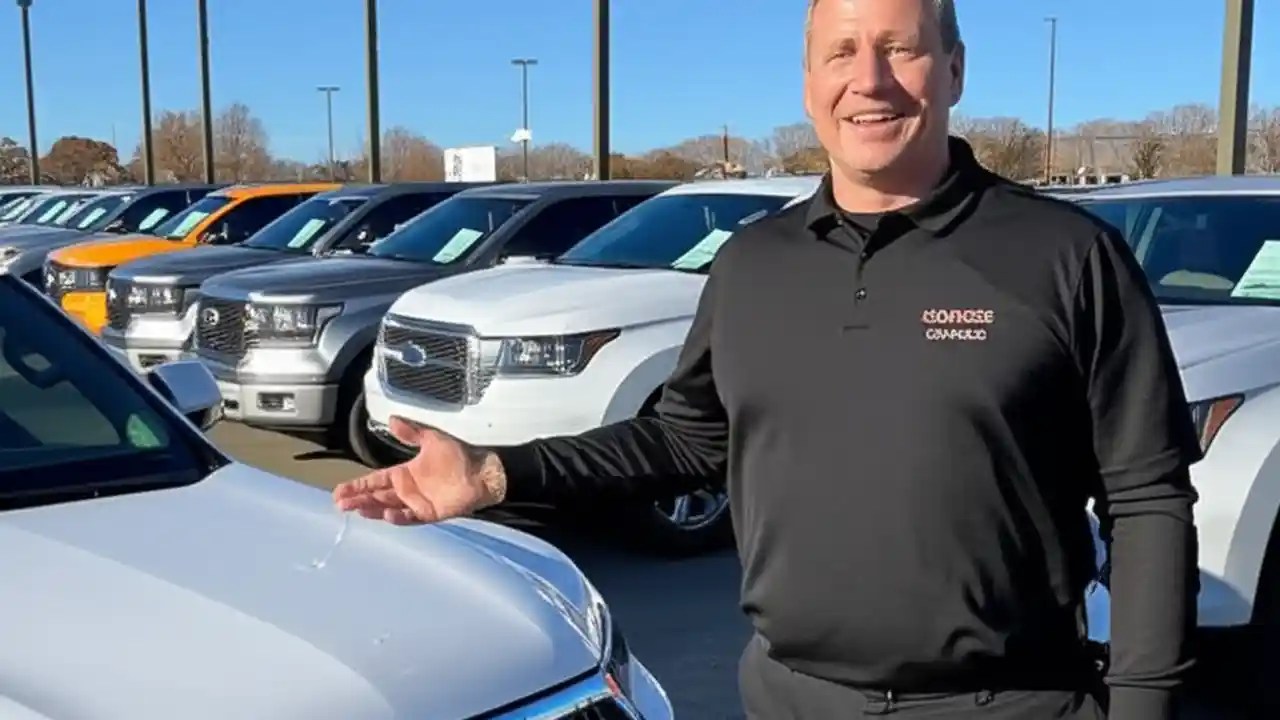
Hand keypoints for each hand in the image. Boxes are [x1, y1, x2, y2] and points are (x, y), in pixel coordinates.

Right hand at [332, 416, 505, 524]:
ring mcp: (417, 503)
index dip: (358, 485)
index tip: (339, 490)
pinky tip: (386, 514)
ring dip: (372, 509)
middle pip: (377, 496)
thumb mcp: (432, 439)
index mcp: (405, 473)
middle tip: (340, 504)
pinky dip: (398, 516)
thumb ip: (411, 432)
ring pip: (388, 508)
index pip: (375, 479)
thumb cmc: (459, 455)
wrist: (484, 472)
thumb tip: (391, 419)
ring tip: (356, 509)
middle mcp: (407, 490)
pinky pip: (410, 517)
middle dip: (358, 500)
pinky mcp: (430, 514)